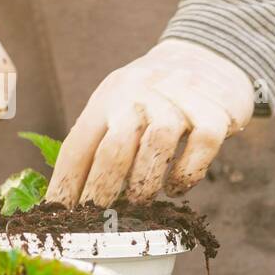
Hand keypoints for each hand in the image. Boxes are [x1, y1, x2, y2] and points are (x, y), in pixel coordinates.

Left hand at [46, 39, 254, 206]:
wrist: (206, 54)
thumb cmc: (153, 96)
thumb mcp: (119, 105)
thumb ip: (100, 142)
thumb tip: (71, 199)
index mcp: (107, 97)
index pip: (79, 146)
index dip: (66, 185)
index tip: (60, 217)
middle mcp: (139, 93)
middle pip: (115, 148)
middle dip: (102, 190)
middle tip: (96, 219)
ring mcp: (178, 99)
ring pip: (157, 145)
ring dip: (144, 184)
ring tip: (139, 203)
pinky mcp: (214, 109)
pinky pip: (201, 145)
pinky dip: (187, 173)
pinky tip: (176, 188)